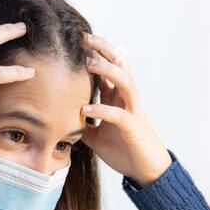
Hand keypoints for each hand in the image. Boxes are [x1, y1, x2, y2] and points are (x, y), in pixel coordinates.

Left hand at [80, 33, 172, 186]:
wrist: (147, 171)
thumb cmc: (125, 151)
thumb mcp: (97, 137)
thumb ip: (84, 125)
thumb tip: (62, 121)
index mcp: (118, 99)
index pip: (108, 68)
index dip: (96, 53)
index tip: (77, 40)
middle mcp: (127, 100)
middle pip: (119, 65)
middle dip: (103, 50)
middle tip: (83, 38)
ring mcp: (133, 111)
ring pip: (124, 81)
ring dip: (107, 70)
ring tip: (88, 63)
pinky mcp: (134, 128)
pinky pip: (118, 115)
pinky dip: (101, 110)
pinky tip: (84, 109)